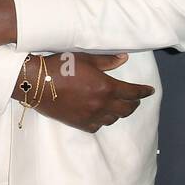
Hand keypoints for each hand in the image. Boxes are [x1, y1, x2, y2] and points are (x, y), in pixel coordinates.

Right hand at [15, 52, 154, 132]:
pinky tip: (99, 115)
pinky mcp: (79, 123)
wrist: (35, 83)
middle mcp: (102, 104)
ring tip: (116, 106)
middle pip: (127, 109)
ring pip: (113, 119)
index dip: (144, 92)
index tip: (149, 91)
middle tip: (134, 99)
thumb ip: (106, 61)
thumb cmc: (59, 67)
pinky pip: (98, 126)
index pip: (133, 93)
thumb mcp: (84, 58)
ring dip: (118, 112)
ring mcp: (91, 116)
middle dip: (134, 103)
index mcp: (106, 87)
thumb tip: (124, 59)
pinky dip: (102, 121)